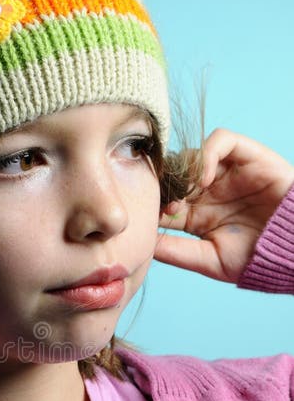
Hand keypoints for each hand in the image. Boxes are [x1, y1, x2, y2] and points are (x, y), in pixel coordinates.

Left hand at [154, 128, 293, 282]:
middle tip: (167, 204)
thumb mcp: (209, 260)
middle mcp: (207, 190)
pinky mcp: (247, 156)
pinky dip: (207, 154)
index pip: (162, 199)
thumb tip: (143, 245)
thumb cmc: (256, 259)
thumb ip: (175, 251)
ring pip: (191, 155)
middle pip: (173, 174)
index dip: (152, 203)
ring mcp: (226, 172)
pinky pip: (220, 140)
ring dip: (183, 171)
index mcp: (194, 214)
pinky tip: (204, 181)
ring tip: (186, 194)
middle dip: (165, 185)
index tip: (148, 217)